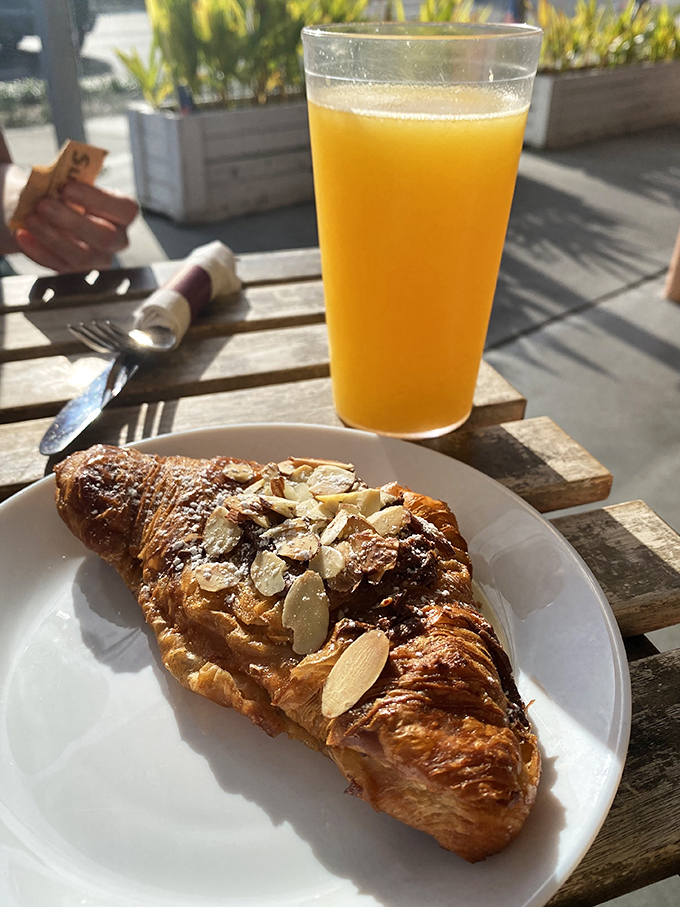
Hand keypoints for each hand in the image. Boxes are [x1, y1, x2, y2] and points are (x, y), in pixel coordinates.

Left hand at [14, 181, 138, 272]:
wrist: (42, 209)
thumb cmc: (60, 192)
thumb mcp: (64, 181)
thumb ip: (65, 181)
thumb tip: (53, 181)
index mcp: (121, 214)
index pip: (125, 210)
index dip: (99, 200)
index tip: (67, 188)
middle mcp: (116, 240)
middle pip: (105, 237)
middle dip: (73, 222)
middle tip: (44, 205)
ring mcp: (97, 259)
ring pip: (82, 256)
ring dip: (54, 238)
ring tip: (30, 219)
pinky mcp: (74, 270)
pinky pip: (59, 265)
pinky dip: (38, 250)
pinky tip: (23, 235)